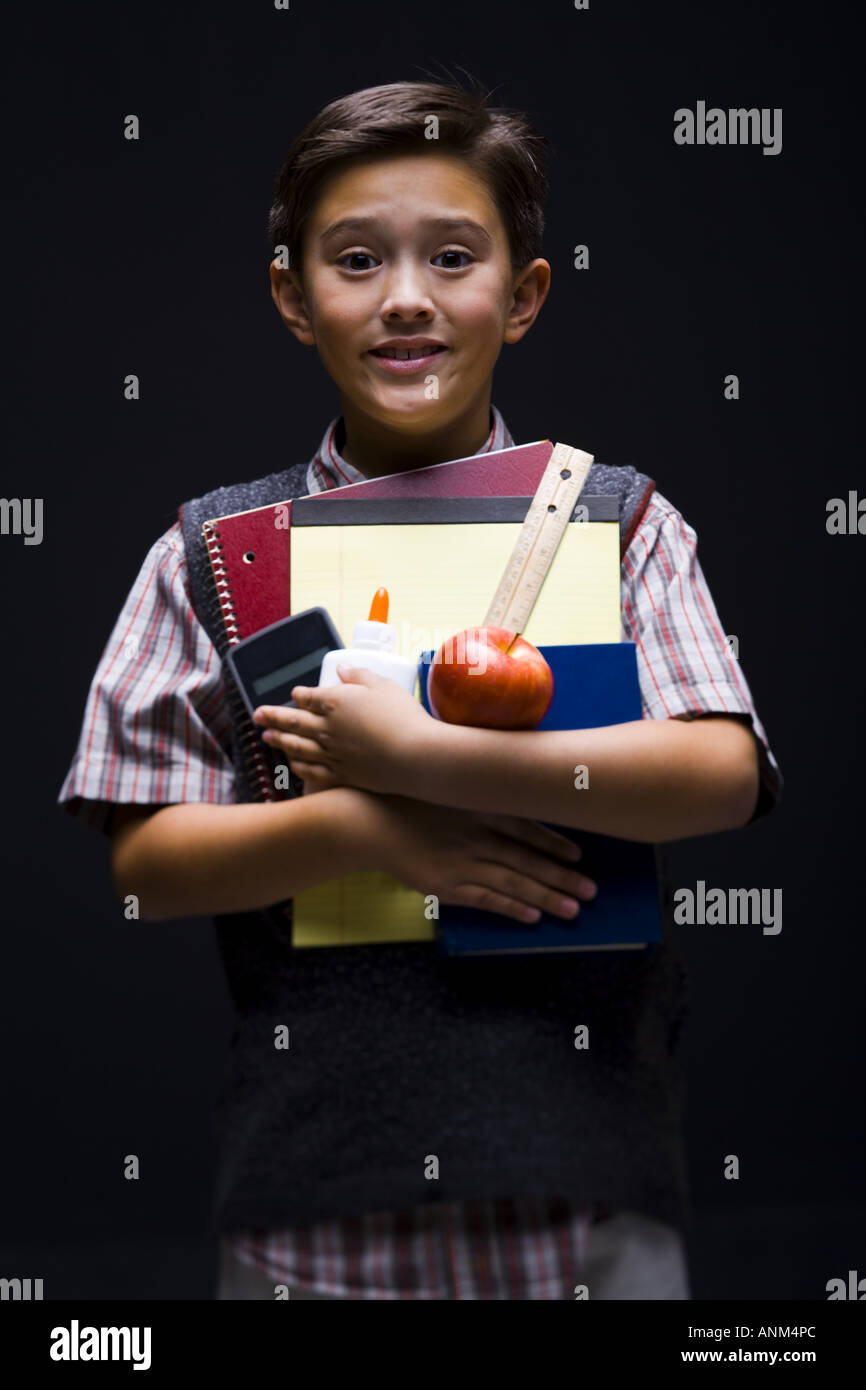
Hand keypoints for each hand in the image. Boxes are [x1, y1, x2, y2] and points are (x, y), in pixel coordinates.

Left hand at [252, 665, 432, 795]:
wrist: (413, 756)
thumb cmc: (402, 716)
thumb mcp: (383, 686)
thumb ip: (360, 676)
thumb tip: (342, 669)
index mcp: (335, 702)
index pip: (309, 696)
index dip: (300, 695)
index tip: (294, 694)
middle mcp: (327, 728)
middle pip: (294, 721)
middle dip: (273, 717)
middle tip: (258, 715)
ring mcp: (332, 753)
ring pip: (297, 747)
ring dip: (279, 741)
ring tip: (266, 738)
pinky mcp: (341, 774)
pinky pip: (311, 771)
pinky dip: (298, 766)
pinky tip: (291, 764)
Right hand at [366, 794, 597, 923]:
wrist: (369, 822)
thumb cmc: (407, 801)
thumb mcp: (446, 788)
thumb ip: (475, 792)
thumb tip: (505, 792)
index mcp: (479, 808)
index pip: (527, 827)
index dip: (554, 843)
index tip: (578, 854)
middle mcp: (477, 835)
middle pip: (528, 859)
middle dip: (562, 876)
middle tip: (592, 890)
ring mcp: (464, 862)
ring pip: (514, 883)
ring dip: (547, 896)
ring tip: (574, 908)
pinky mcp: (448, 885)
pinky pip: (487, 899)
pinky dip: (512, 908)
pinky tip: (534, 916)